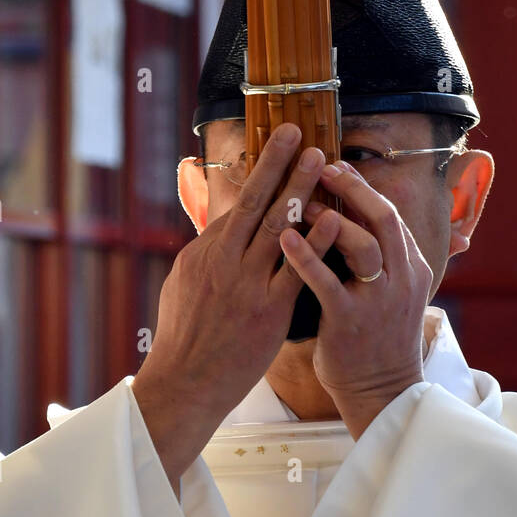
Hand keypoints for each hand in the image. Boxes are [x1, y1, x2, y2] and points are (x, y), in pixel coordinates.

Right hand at [132, 124, 339, 490]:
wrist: (184, 384)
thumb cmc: (184, 336)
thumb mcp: (185, 283)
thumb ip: (207, 252)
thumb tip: (223, 226)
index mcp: (205, 251)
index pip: (238, 203)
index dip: (262, 172)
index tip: (279, 145)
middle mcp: (224, 260)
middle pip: (254, 201)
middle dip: (277, 163)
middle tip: (298, 131)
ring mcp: (246, 285)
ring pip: (277, 226)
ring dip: (300, 189)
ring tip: (321, 160)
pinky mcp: (267, 311)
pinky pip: (296, 270)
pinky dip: (314, 242)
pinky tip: (332, 218)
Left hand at [280, 159, 432, 439]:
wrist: (381, 393)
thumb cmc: (376, 337)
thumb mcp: (392, 292)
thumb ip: (381, 257)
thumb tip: (353, 216)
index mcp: (411, 267)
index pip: (390, 214)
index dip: (363, 187)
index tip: (335, 167)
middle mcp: (402, 279)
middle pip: (384, 218)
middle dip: (353, 188)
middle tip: (321, 167)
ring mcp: (378, 301)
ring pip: (364, 245)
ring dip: (330, 217)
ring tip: (300, 199)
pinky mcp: (350, 321)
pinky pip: (327, 282)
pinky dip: (306, 256)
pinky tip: (284, 237)